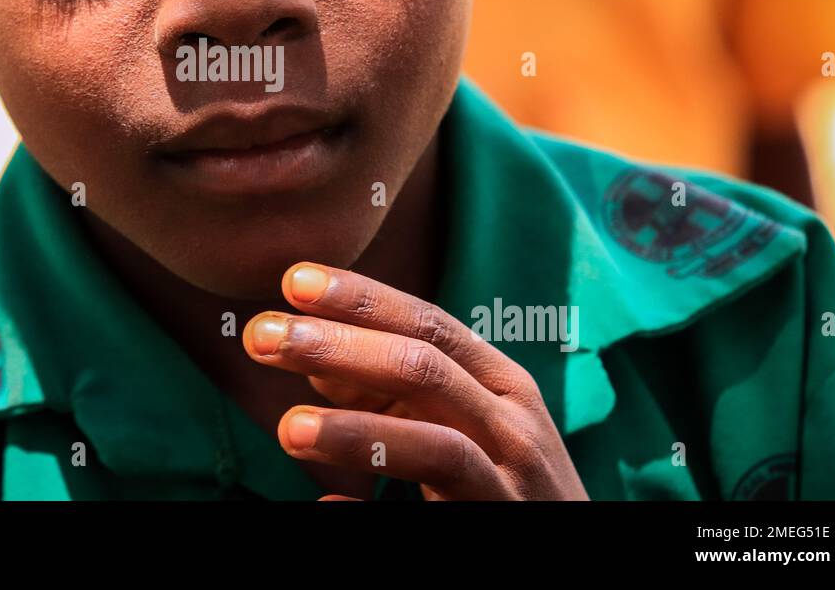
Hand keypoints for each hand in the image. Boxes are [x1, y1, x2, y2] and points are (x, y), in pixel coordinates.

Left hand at [242, 262, 588, 499]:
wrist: (571, 554)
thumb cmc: (501, 486)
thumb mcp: (455, 424)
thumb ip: (390, 394)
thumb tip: (312, 364)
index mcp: (500, 383)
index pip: (428, 322)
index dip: (362, 299)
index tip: (295, 281)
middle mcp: (514, 424)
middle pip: (424, 368)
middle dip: (339, 346)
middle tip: (263, 337)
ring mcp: (512, 484)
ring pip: (435, 443)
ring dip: (356, 432)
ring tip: (289, 427)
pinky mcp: (500, 528)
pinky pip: (440, 510)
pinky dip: (377, 511)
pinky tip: (329, 503)